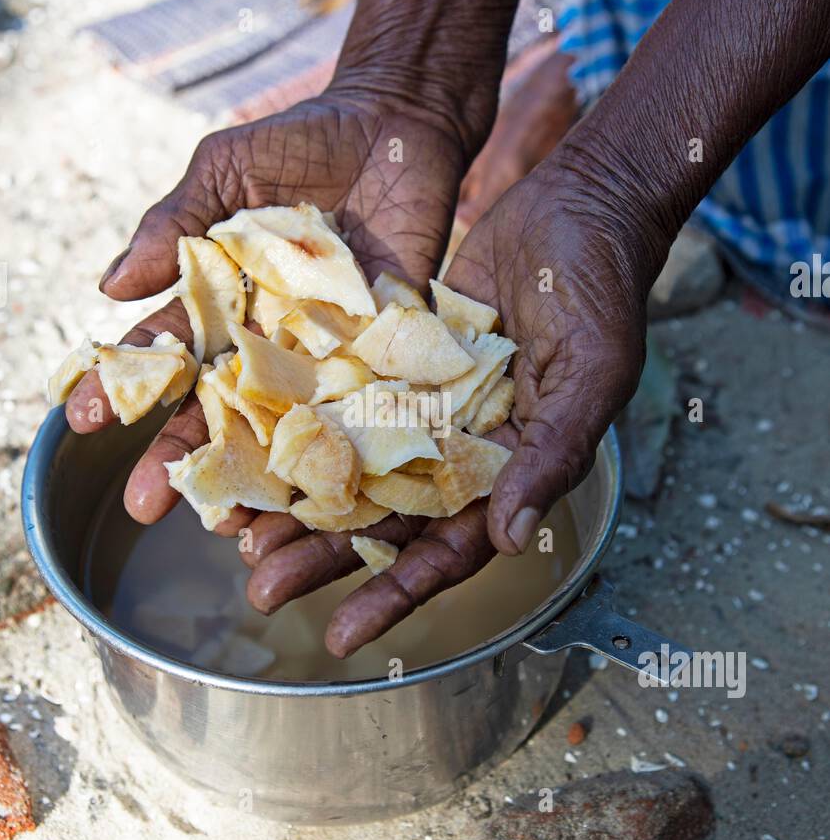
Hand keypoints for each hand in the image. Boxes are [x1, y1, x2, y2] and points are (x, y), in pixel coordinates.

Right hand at [65, 91, 465, 525]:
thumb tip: (106, 286)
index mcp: (222, 300)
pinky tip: (317, 498)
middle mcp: (268, 337)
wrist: (398, 124)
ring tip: (226, 525)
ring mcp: (325, 350)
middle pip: (219, 407)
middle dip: (180, 455)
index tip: (85, 422)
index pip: (167, 354)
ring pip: (283, 425)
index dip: (126, 388)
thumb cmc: (303, 140)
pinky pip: (361, 409)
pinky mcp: (385, 352)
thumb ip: (173, 225)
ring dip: (254, 475)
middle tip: (142, 505)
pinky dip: (340, 451)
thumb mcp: (225, 170)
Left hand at [242, 156, 668, 656]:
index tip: (338, 636)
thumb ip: (552, 455)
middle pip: (385, 521)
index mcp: (511, 471)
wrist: (579, 203)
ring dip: (298, 501)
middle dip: (324, 559)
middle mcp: (459, 449)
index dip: (397, 595)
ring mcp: (421, 405)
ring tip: (236, 532)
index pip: (449, 550)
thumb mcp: (590, 373)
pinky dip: (297, 424)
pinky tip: (248, 442)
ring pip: (350, 466)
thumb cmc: (603, 290)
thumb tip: (510, 540)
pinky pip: (337, 400)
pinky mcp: (391, 356)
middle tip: (260, 589)